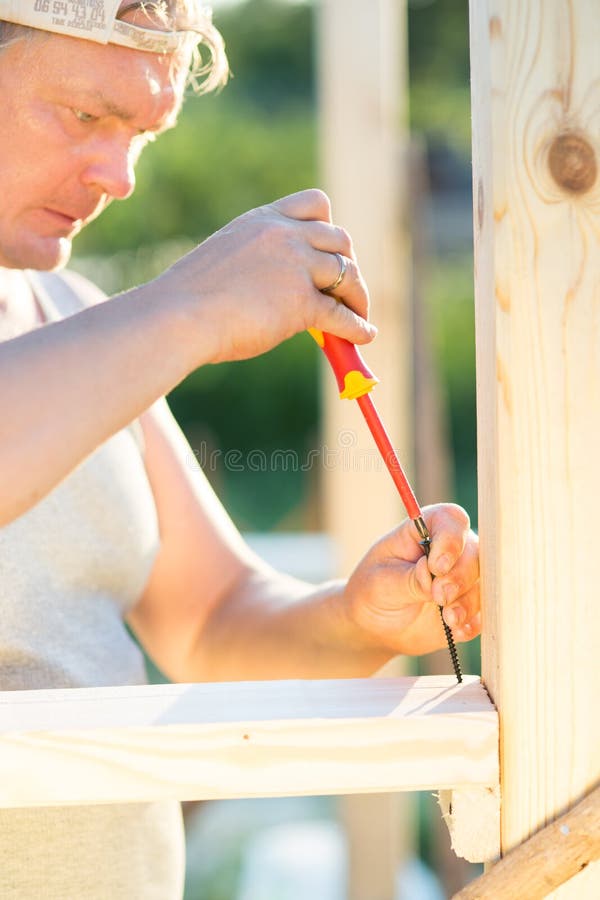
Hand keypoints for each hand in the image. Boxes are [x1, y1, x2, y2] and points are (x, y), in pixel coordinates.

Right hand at [151, 189, 375, 363]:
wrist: (177, 317)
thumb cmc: (188, 300)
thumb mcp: (225, 263)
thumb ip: (257, 266)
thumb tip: (283, 297)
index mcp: (262, 220)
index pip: (315, 204)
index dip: (329, 227)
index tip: (331, 249)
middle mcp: (283, 234)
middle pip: (340, 239)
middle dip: (348, 263)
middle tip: (347, 288)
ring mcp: (295, 265)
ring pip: (347, 273)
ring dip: (358, 295)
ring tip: (359, 313)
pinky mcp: (301, 302)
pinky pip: (342, 313)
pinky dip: (357, 326)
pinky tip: (363, 335)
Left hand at [344, 504, 479, 656]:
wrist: (376, 625)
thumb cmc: (374, 591)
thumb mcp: (381, 582)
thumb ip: (409, 578)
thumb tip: (431, 575)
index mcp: (425, 530)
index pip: (451, 520)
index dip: (451, 540)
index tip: (436, 566)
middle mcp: (451, 550)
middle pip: (474, 551)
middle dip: (460, 576)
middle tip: (439, 596)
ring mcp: (462, 577)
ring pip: (483, 582)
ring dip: (468, 601)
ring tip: (448, 619)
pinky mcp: (469, 605)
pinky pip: (483, 611)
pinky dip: (473, 622)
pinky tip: (455, 631)